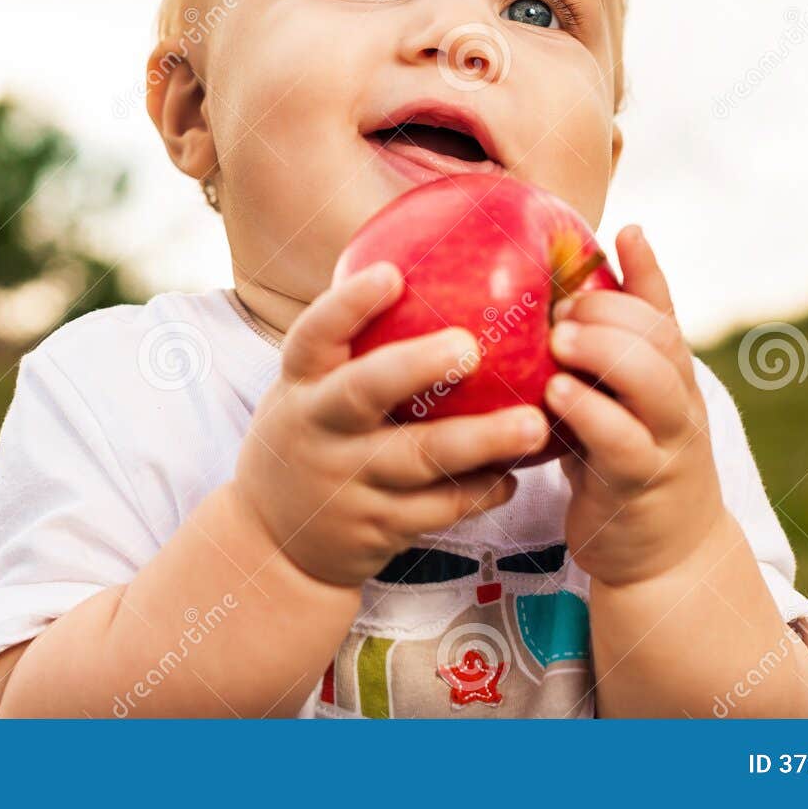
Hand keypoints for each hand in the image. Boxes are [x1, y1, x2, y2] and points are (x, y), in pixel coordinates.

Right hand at [232, 263, 552, 586]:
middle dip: (416, 367)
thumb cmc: (313, 436)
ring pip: (418, 461)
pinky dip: (482, 491)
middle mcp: (318, 428)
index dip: (349, 304)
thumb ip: (355, 346)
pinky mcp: (377, 527)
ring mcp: (347, 482)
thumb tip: (427, 268)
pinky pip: (439, 509)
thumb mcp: (310, 389)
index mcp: (301, 383)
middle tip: (470, 347)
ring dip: (480, 441)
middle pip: (364, 393)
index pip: (314, 335)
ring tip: (533, 424)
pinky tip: (514, 474)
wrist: (274, 539)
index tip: (391, 274)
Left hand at [546, 226, 726, 586]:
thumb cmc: (621, 467)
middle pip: (660, 336)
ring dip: (604, 352)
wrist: (662, 558)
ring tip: (558, 339)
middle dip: (611, 311)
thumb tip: (555, 294)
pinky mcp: (641, 485)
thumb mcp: (613, 404)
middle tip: (559, 308)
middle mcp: (676, 401)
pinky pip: (623, 442)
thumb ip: (596, 355)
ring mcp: (666, 443)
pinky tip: (555, 395)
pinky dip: (591, 413)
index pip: (664, 309)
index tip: (623, 233)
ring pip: (653, 382)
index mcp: (668, 374)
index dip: (647, 268)